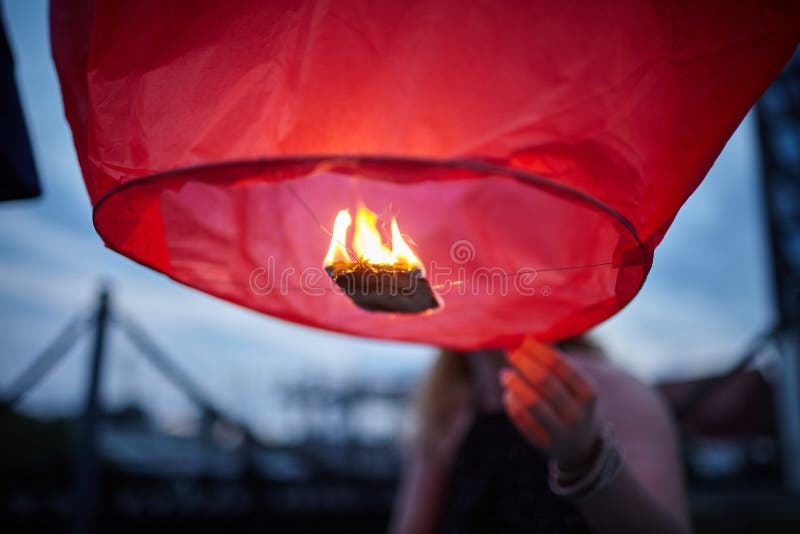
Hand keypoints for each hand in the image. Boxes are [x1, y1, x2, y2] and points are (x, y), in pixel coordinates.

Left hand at [500, 337, 599, 469]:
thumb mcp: (574, 385)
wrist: (579, 445)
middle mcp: (576, 413)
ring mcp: (560, 431)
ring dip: (514, 383)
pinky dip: (511, 403)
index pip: (560, 365)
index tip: (523, 339)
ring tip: (505, 374)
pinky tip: (508, 394)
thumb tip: (528, 337)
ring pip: (532, 402)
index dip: (538, 350)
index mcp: (587, 392)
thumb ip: (555, 364)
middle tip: (510, 352)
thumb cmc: (571, 402)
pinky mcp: (542, 443)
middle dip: (523, 363)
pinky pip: (521, 419)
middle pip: (544, 381)